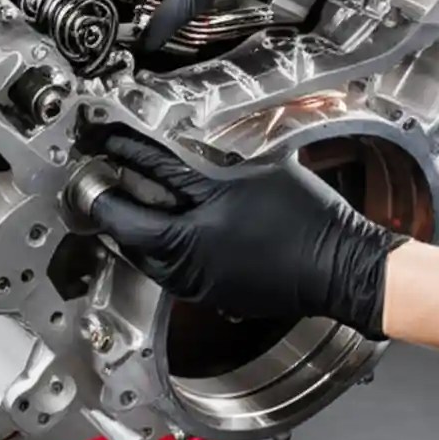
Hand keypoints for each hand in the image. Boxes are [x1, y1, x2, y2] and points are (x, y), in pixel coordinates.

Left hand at [87, 133, 406, 338]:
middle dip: (110, 205)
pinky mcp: (214, 297)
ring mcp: (201, 281)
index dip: (124, 152)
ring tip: (119, 214)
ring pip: (145, 259)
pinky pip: (170, 276)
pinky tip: (161, 243)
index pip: (151, 173)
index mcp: (205, 213)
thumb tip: (199, 153)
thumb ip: (223, 164)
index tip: (106, 142)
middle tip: (97, 187)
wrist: (341, 266)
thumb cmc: (311, 219)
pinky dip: (158, 256)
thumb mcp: (263, 172)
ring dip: (131, 234)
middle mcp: (194, 254)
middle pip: (130, 229)